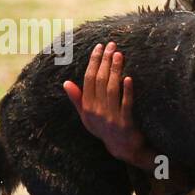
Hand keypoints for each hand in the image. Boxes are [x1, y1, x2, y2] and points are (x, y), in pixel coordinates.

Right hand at [63, 42, 156, 169]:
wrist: (122, 148)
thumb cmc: (104, 129)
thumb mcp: (87, 116)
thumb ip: (78, 99)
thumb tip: (66, 83)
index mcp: (87, 107)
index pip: (88, 79)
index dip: (94, 62)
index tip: (99, 47)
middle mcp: (97, 111)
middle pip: (100, 81)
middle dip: (105, 61)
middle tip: (112, 45)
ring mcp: (111, 118)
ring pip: (112, 90)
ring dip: (115, 71)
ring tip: (119, 55)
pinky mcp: (126, 124)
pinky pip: (126, 104)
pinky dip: (127, 91)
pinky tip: (129, 78)